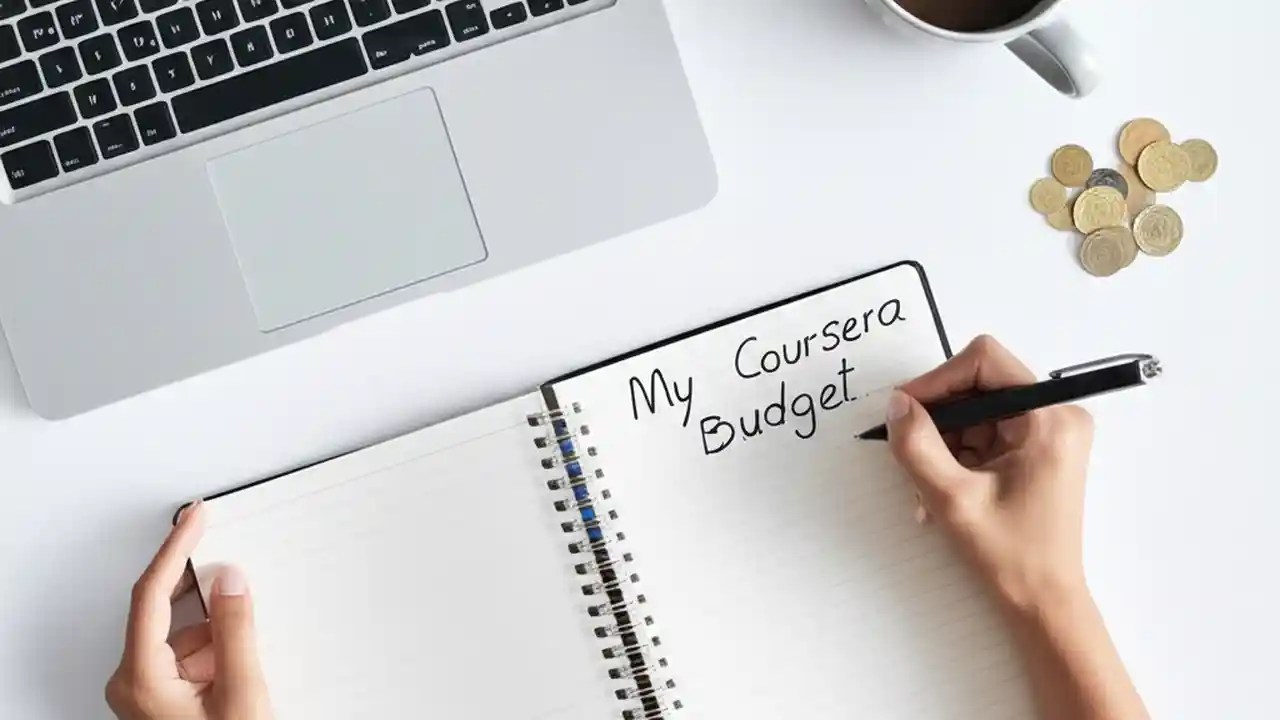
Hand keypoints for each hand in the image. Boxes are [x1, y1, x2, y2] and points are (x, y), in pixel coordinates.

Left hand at [106, 502, 272, 719]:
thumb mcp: (242, 693)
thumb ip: (237, 631)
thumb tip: (232, 579)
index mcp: (141, 677)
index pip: (152, 594)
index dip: (176, 548)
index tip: (196, 516)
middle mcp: (133, 683)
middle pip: (166, 612)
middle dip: (208, 599)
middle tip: (236, 570)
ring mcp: (147, 693)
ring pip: (184, 636)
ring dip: (218, 634)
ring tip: (248, 659)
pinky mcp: (163, 700)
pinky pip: (189, 657)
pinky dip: (217, 652)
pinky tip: (241, 668)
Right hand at [885, 335, 1093, 610]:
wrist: (1043, 601)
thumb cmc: (1010, 554)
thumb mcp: (952, 498)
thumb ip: (918, 445)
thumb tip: (896, 404)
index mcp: (1050, 418)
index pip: (984, 362)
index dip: (937, 380)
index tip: (905, 411)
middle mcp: (1056, 415)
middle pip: (977, 386)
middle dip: (937, 420)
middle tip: (909, 453)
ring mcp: (1047, 432)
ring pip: (974, 412)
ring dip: (941, 444)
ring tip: (924, 486)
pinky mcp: (1035, 450)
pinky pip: (983, 434)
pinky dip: (954, 456)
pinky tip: (939, 490)